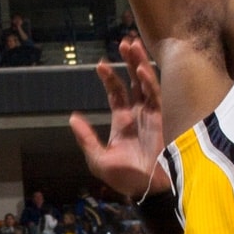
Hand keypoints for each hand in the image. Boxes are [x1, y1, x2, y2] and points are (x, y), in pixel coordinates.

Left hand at [69, 37, 167, 198]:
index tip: (100, 64)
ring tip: (132, 45)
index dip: (110, 78)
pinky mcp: (161, 120)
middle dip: (130, 62)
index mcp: (123, 122)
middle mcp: (138, 115)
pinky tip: (141, 69)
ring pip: (146, 84)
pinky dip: (149, 82)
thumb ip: (87, 138)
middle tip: (125, 43)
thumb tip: (72, 118)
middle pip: (135, 82)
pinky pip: (156, 97)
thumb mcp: (98, 159)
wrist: (147, 191)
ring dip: (139, 64)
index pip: (118, 94)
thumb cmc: (125, 178)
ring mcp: (151, 116)